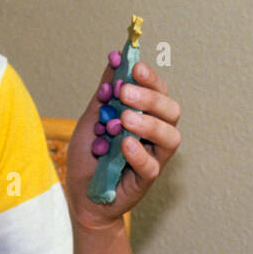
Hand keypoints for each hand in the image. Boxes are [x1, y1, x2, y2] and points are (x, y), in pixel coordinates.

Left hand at [65, 59, 181, 229]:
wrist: (81, 195)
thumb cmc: (90, 156)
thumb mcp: (93, 118)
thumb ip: (106, 92)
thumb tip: (114, 58)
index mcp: (146, 117)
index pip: (160, 93)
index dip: (151, 79)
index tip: (135, 68)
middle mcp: (155, 136)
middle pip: (171, 111)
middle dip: (151, 98)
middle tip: (126, 93)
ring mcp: (153, 158)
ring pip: (170, 138)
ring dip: (149, 124)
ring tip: (125, 119)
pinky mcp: (145, 181)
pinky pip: (151, 166)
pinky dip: (138, 153)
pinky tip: (125, 144)